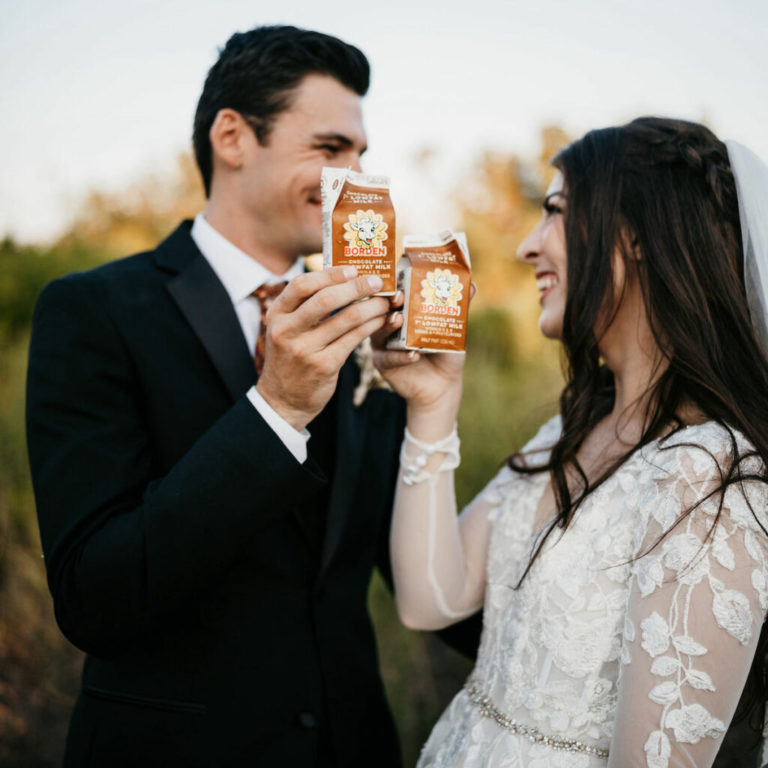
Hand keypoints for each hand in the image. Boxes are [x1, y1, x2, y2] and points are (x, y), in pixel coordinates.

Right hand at [256, 266, 389, 429]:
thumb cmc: (290, 358)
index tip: (353, 269)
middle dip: (357, 287)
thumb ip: (304, 307)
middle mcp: (287, 331)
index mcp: (276, 315)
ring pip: (346, 318)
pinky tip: (380, 321)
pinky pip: (354, 338)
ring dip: (372, 307)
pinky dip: (371, 326)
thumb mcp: (286, 330)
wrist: (282, 400)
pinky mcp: (324, 366)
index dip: (330, 274)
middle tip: (377, 282)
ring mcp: (305, 350)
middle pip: (326, 299)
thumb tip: (342, 278)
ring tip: (385, 302)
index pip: (302, 285)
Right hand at [371, 284, 476, 434]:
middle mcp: (389, 326)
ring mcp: (383, 345)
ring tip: (400, 320)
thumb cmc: (446, 352)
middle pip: (382, 310)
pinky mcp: (383, 364)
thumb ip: (459, 308)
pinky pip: (388, 358)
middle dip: (389, 302)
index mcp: (402, 312)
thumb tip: (472, 285)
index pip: (394, 295)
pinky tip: (413, 355)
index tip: (402, 279)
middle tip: (399, 297)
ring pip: (379, 332)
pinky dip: (400, 356)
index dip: (396, 286)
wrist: (442, 384)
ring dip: (389, 325)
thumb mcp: (453, 329)